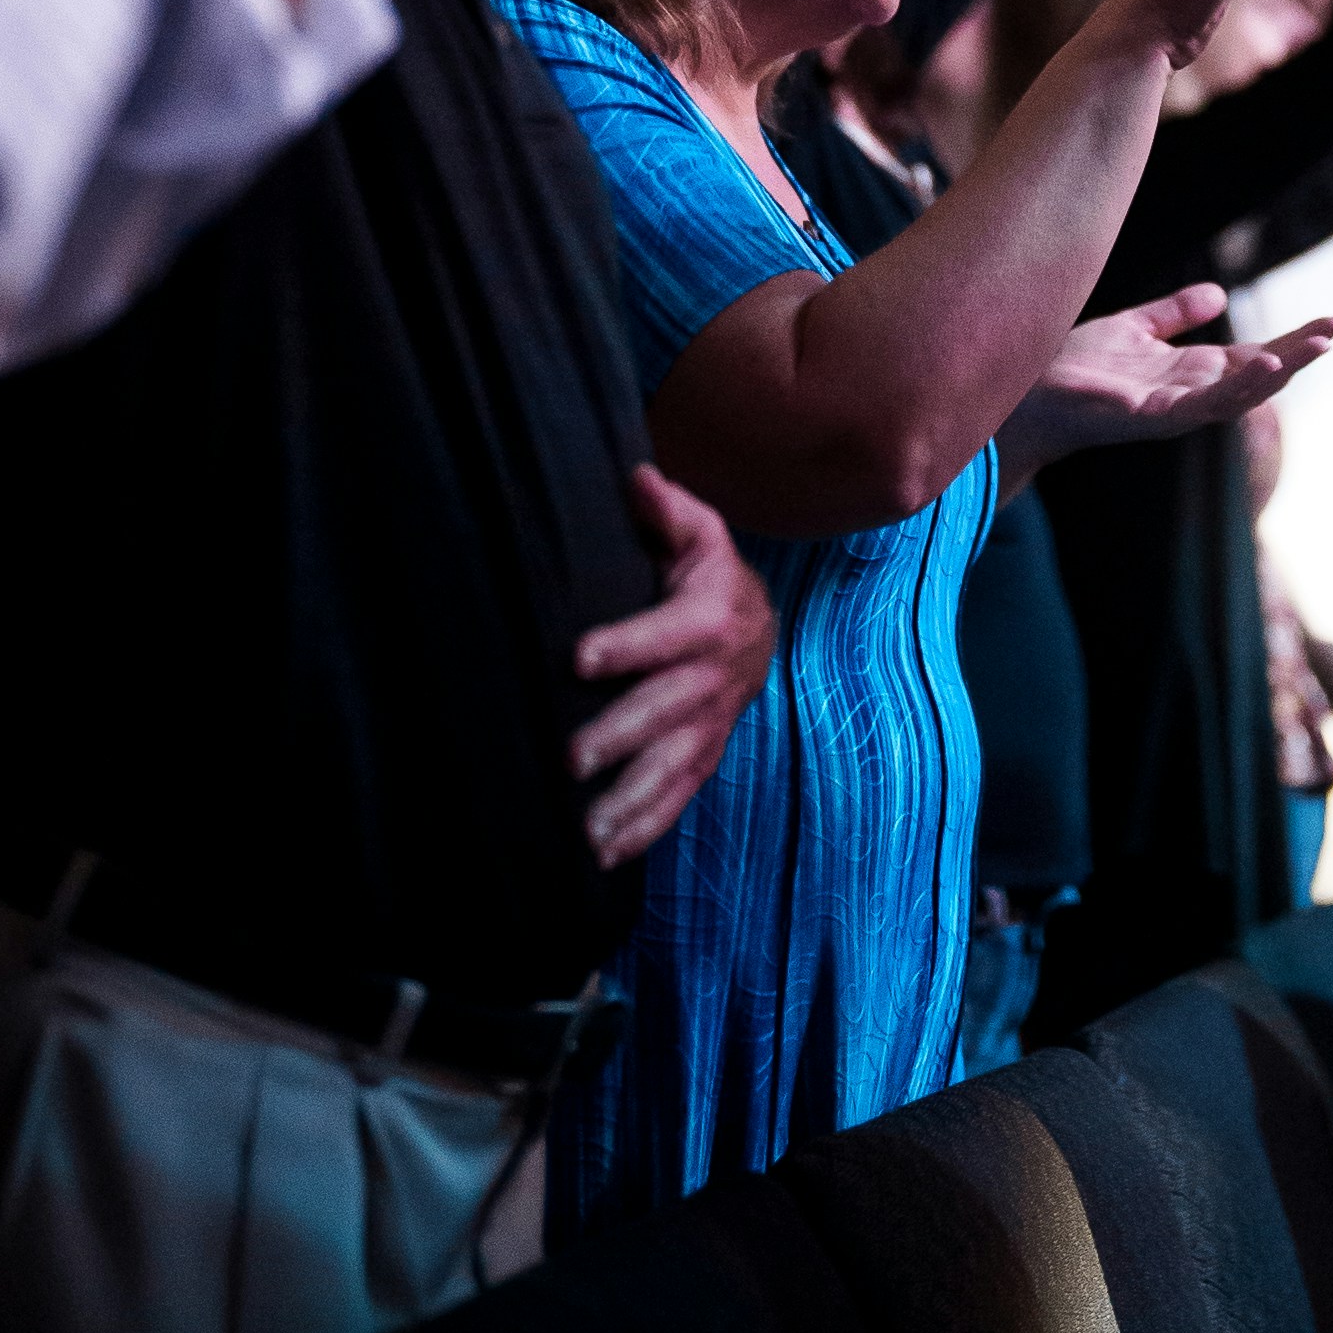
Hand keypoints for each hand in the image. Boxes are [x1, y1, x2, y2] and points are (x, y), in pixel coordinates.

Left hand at [570, 465, 777, 866]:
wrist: (760, 626)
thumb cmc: (710, 575)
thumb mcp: (698, 533)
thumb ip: (667, 511)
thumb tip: (639, 480)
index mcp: (711, 616)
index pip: (666, 633)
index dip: (626, 644)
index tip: (580, 656)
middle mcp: (716, 676)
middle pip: (667, 709)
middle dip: (621, 734)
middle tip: (572, 757)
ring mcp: (713, 722)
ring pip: (675, 764)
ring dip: (631, 798)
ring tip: (587, 828)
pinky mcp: (706, 754)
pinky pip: (680, 795)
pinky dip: (646, 826)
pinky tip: (606, 852)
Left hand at [1002, 286, 1332, 469]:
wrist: (1028, 392)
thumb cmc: (1074, 366)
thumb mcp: (1133, 329)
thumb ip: (1173, 315)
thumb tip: (1219, 294)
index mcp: (1193, 373)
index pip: (1258, 357)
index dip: (1296, 341)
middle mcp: (1192, 394)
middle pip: (1261, 375)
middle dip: (1301, 354)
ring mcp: (1176, 410)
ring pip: (1243, 393)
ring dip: (1282, 370)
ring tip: (1317, 345)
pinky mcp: (1154, 417)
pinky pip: (1205, 405)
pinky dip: (1238, 388)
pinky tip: (1264, 364)